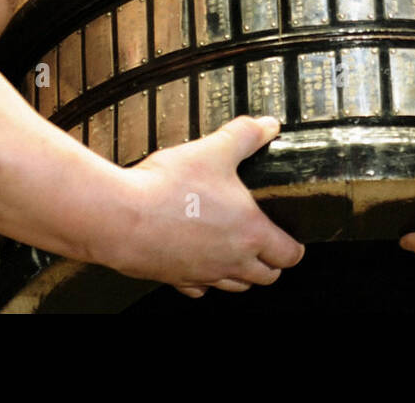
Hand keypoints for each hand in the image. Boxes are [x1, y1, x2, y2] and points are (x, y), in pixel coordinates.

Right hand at [122, 115, 304, 295]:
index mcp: (250, 233)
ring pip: (233, 287)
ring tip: (235, 253)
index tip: (292, 241)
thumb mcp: (214, 150)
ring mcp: (201, 274)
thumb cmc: (168, 188)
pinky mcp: (174, 278)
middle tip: (267, 247)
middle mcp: (229, 261)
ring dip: (240, 274)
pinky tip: (197, 261)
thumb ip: (245, 135)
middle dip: (270, 264)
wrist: (120, 216)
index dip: (294, 248)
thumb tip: (267, 125)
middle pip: (264, 277)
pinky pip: (197, 288)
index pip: (288, 255)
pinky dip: (203, 279)